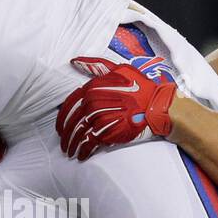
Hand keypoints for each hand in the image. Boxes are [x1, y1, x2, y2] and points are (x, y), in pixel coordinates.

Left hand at [56, 58, 177, 161]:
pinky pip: (88, 144)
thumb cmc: (141, 87)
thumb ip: (95, 65)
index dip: (63, 117)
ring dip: (71, 144)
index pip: (70, 104)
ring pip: (77, 134)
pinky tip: (80, 156)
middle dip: (65, 133)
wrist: (157, 106)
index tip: (61, 126)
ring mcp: (98, 118)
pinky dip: (82, 151)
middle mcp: (92, 102)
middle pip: (71, 121)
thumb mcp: (119, 69)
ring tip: (69, 151)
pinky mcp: (106, 132)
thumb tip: (75, 61)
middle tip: (63, 141)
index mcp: (92, 88)